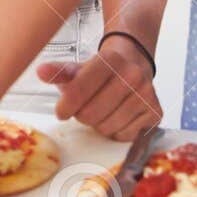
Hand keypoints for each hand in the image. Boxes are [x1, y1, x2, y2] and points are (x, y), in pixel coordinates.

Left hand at [37, 34, 160, 139]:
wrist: (135, 60)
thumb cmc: (103, 68)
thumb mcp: (80, 67)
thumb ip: (61, 72)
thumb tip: (41, 72)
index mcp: (111, 59)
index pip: (78, 91)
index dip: (65, 106)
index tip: (62, 111)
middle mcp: (132, 75)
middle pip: (91, 114)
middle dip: (83, 115)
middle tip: (86, 107)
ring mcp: (146, 94)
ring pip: (107, 127)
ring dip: (99, 124)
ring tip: (103, 110)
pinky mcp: (156, 112)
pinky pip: (124, 136)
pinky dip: (116, 131)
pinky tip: (118, 116)